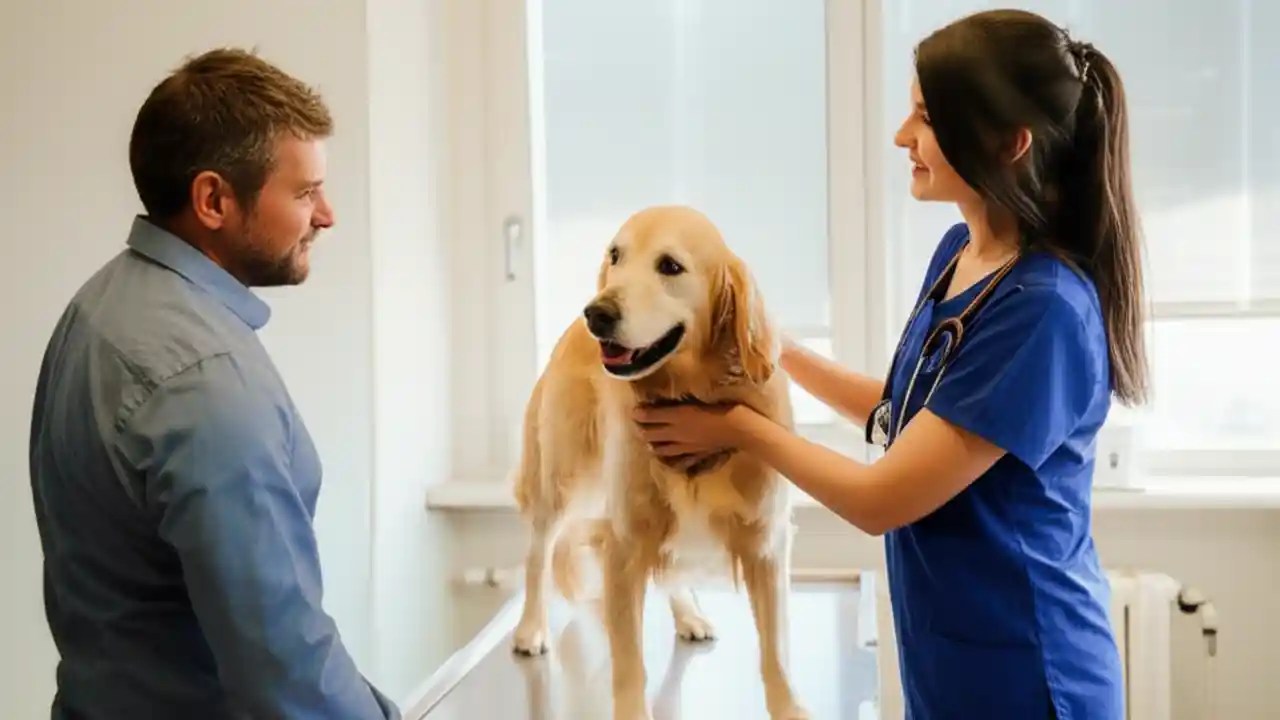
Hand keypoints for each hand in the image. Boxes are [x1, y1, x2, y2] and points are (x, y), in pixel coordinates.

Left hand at [632, 402, 748, 458]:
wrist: (741, 430)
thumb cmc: (725, 406)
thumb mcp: (702, 398)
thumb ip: (684, 399)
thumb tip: (671, 397)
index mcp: (678, 415)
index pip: (651, 416)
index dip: (640, 414)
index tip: (634, 410)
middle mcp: (677, 431)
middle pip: (652, 433)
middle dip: (642, 429)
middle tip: (638, 423)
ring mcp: (685, 445)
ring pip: (660, 447)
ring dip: (652, 442)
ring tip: (648, 439)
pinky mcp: (693, 453)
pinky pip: (675, 455)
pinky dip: (666, 453)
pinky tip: (664, 452)